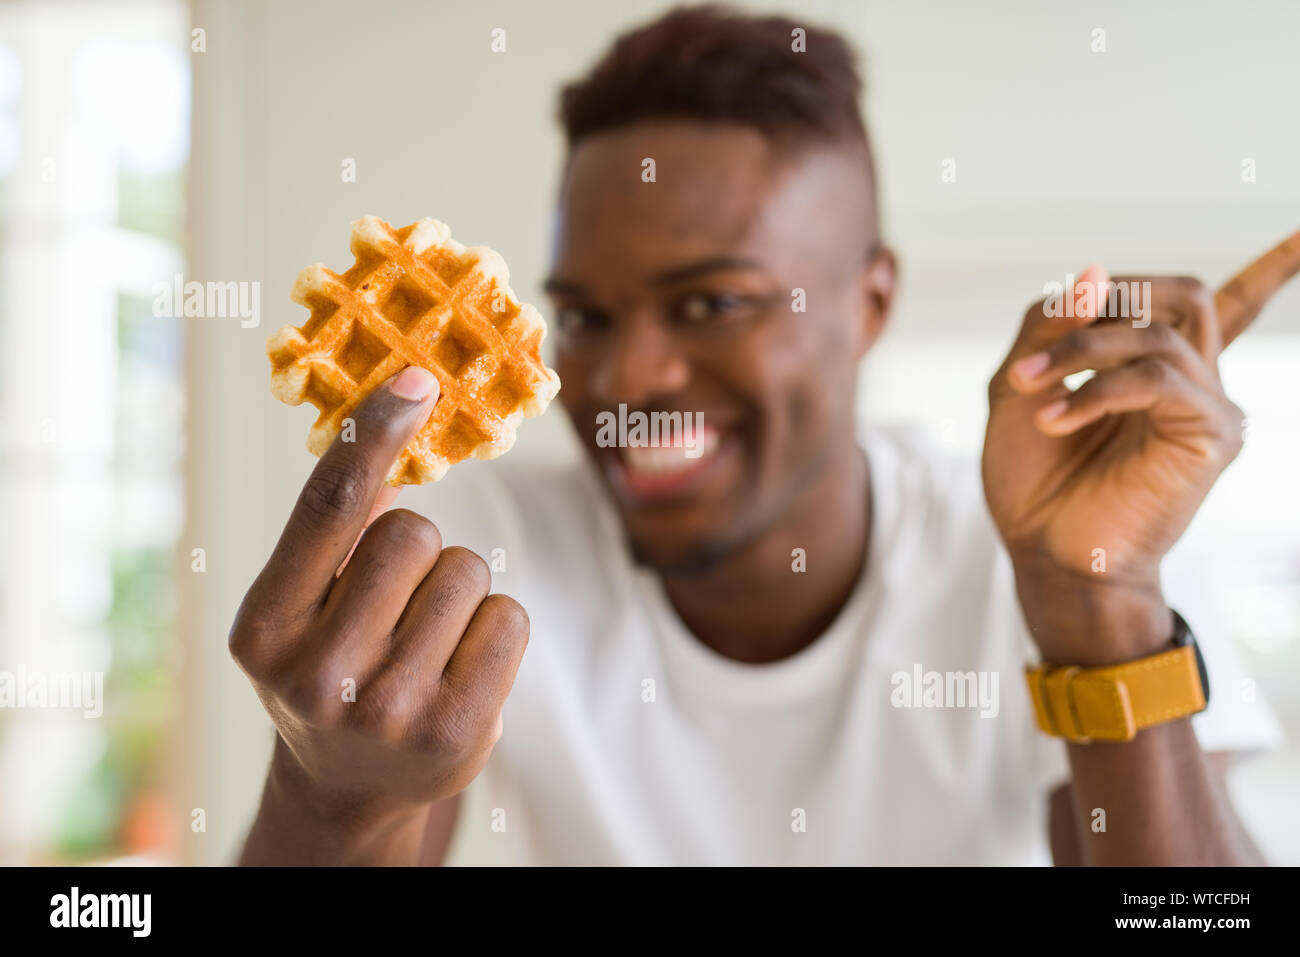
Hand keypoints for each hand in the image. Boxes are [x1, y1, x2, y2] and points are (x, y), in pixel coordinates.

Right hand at [229, 366, 528, 859]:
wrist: (349, 786)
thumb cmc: (330, 670)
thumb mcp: (302, 609)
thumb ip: (335, 533)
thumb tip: (400, 409)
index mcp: (264, 629)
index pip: (326, 509)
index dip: (373, 434)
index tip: (415, 378)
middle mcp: (318, 675)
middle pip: (413, 533)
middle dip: (418, 551)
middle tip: (396, 604)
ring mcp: (390, 710)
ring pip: (468, 571)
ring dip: (457, 591)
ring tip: (423, 644)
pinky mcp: (457, 730)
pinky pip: (508, 617)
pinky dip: (493, 629)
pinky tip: (459, 668)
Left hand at [983, 232, 1299, 662]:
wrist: (1045, 552)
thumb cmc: (1032, 477)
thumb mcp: (1017, 385)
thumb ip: (1046, 327)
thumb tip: (1093, 271)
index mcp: (1154, 366)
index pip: (1219, 301)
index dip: (1275, 268)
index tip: (1288, 239)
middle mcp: (1192, 380)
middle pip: (1181, 294)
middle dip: (1106, 300)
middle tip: (1044, 341)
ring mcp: (1207, 405)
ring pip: (1161, 332)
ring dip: (1081, 349)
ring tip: (1028, 386)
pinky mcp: (1211, 436)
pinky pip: (1161, 380)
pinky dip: (1098, 388)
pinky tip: (1056, 417)